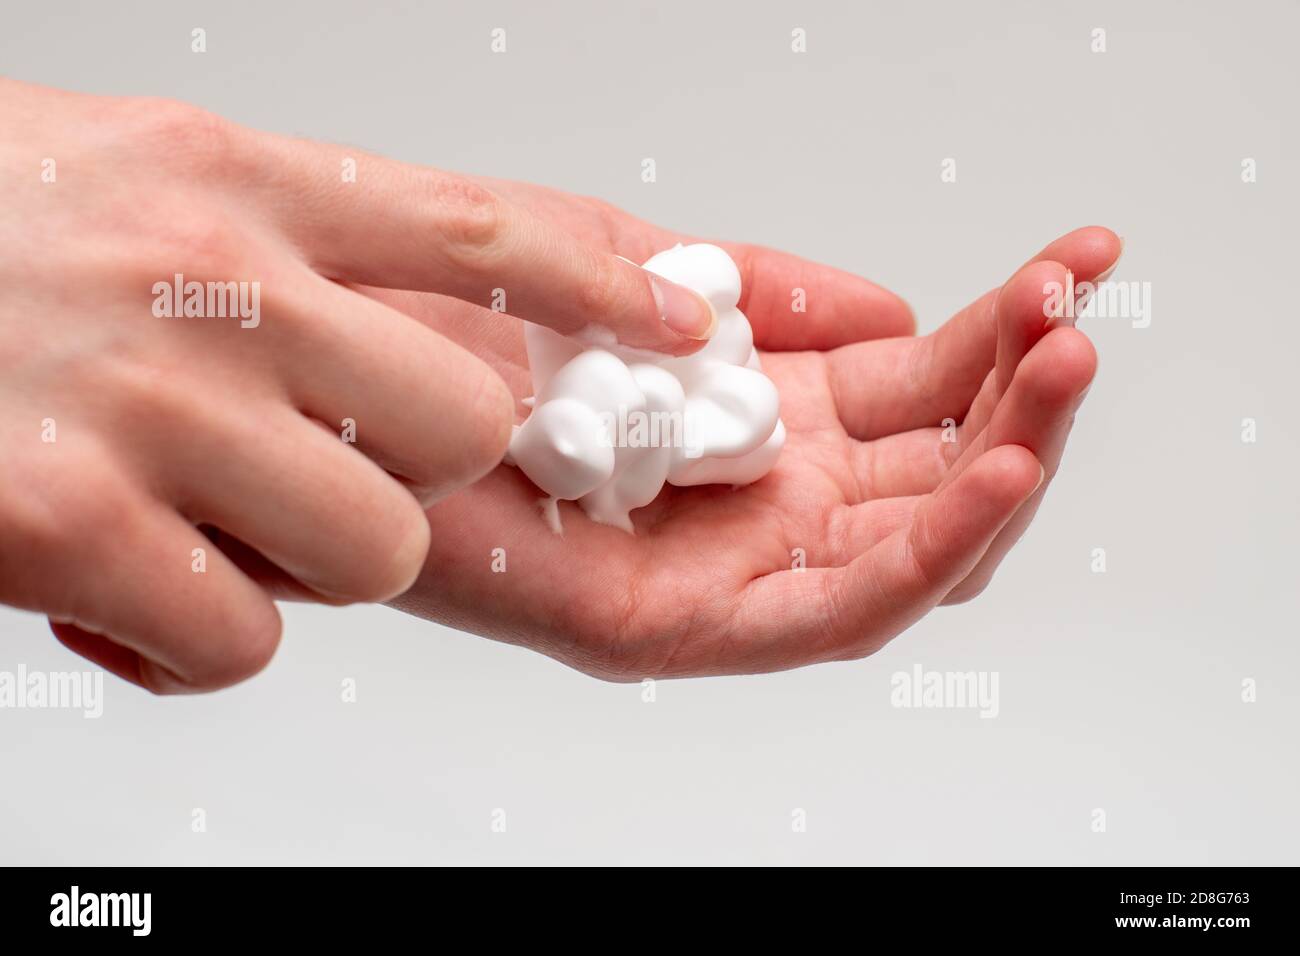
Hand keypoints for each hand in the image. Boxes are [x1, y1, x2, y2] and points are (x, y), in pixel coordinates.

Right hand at [2, 81, 715, 691]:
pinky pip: (244, 638)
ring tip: (206, 526)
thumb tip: (418, 314)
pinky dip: (195, 639)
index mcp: (238, 184)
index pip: (482, 229)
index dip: (604, 283)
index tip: (690, 318)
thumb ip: (286, 242)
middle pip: (461, 422)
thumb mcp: (141, 179)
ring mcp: (146, 408)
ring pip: (378, 546)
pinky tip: (122, 590)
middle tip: (324, 461)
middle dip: (421, 469)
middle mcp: (213, 287)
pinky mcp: (67, 527)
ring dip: (313, 561)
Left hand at [371, 187, 1119, 677]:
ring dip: (999, 468)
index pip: (913, 393)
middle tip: (1076, 320)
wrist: (321, 373)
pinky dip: (928, 551)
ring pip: (905, 549)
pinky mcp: (673, 631)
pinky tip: (996, 473)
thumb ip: (773, 296)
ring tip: (1059, 378)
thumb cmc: (457, 319)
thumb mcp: (635, 268)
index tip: (1076, 263)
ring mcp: (718, 570)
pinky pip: (832, 613)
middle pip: (928, 474)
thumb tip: (897, 310)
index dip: (1002, 332)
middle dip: (1020, 395)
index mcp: (753, 421)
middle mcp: (750, 502)